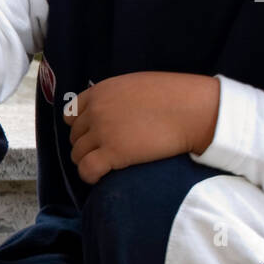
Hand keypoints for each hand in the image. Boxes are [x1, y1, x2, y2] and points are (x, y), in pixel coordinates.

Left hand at [64, 73, 220, 184]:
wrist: (193, 110)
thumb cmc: (174, 95)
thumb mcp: (135, 86)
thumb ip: (115, 98)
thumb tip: (112, 112)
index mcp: (100, 92)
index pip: (71, 115)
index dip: (81, 128)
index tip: (94, 136)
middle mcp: (95, 111)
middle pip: (74, 136)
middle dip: (86, 146)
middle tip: (104, 153)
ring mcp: (102, 132)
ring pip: (77, 155)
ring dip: (87, 162)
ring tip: (104, 166)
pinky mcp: (113, 153)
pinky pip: (87, 170)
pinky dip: (90, 176)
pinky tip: (101, 178)